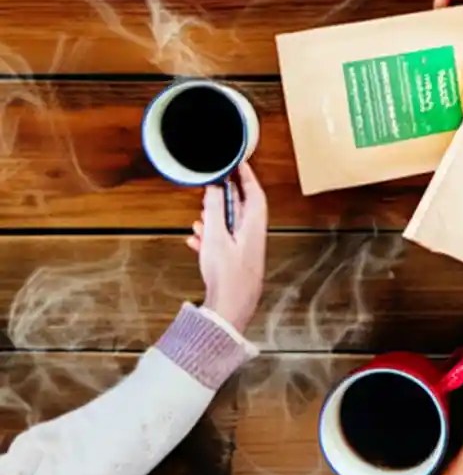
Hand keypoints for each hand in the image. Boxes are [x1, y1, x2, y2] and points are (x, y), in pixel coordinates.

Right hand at [185, 164, 266, 332]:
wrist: (230, 310)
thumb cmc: (228, 277)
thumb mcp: (216, 238)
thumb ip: (215, 211)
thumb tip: (215, 188)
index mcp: (253, 228)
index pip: (255, 194)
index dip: (247, 177)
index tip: (238, 164)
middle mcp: (252, 238)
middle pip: (242, 209)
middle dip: (227, 196)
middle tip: (215, 185)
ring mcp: (244, 251)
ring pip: (231, 226)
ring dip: (216, 218)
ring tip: (201, 214)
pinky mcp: (235, 264)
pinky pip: (223, 243)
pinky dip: (210, 237)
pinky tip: (196, 239)